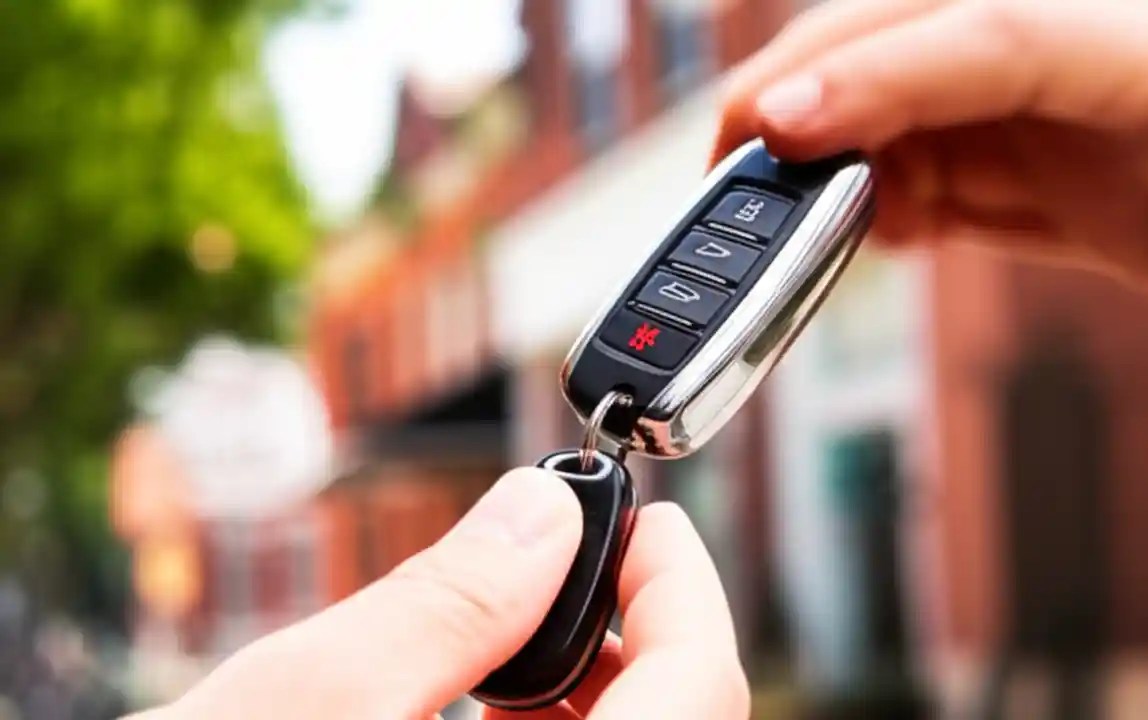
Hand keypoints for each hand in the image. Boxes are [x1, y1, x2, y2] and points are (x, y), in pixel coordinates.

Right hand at [133, 470, 747, 719]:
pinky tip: (480, 710)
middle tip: (573, 565)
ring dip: (594, 687)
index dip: (686, 589)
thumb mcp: (301, 705)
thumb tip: (539, 514)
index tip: (652, 525)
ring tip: (517, 636)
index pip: (698, 692)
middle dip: (636, 632)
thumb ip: (443, 605)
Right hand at [714, 0, 1147, 351]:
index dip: (784, 88)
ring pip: (899, 157)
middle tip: (756, 226)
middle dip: (802, 155)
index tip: (733, 164)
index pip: (865, 26)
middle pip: (867, 93)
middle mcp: (1029, 55)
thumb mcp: (1118, 56)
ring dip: (845, 202)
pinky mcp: (1068, 203)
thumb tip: (794, 107)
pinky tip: (882, 245)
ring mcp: (1045, 131)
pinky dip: (902, 234)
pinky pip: (952, 212)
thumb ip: (948, 61)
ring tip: (816, 246)